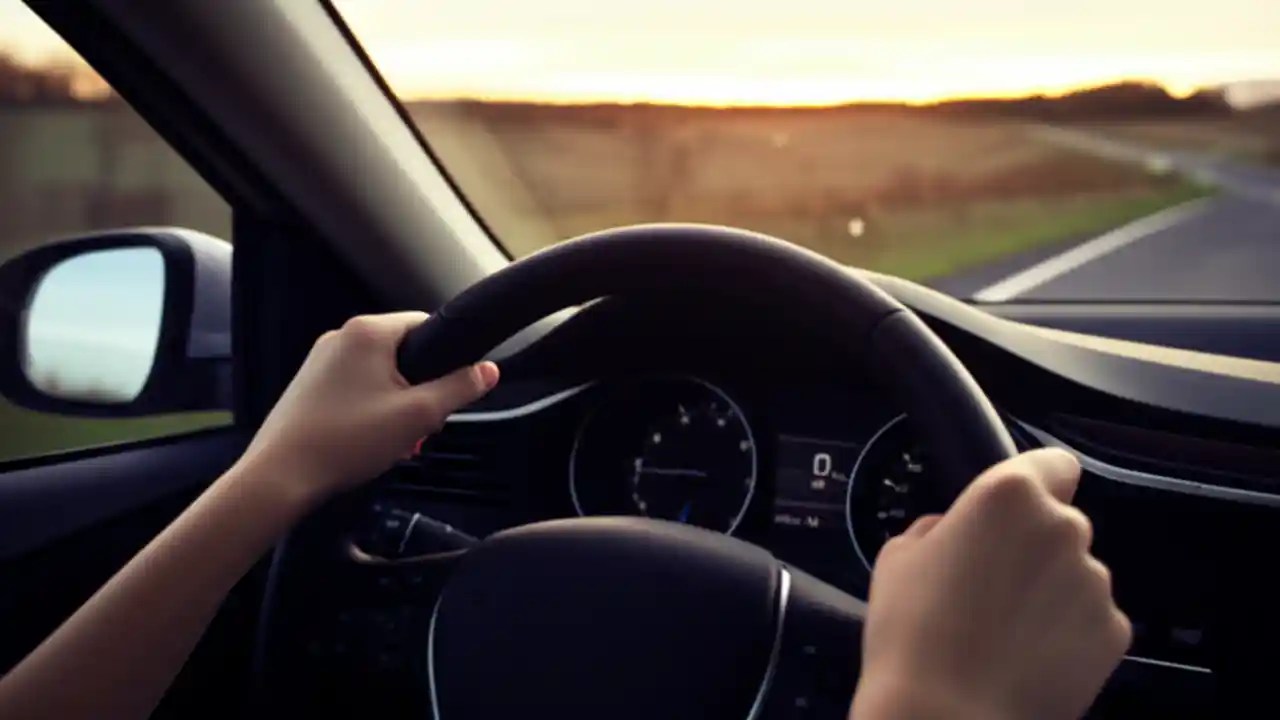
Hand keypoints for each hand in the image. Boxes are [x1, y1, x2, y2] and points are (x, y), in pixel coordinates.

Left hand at [236, 312, 498, 504]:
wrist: (280, 477)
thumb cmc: (350, 439)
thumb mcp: (418, 415)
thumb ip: (459, 388)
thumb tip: (489, 369)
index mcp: (368, 331)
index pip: (426, 325)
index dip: (447, 358)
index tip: (449, 394)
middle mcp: (341, 336)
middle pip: (403, 352)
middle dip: (420, 389)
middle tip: (421, 427)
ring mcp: (319, 361)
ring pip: (380, 374)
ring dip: (397, 404)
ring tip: (394, 441)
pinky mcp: (307, 386)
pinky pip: (355, 388)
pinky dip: (370, 410)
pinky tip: (368, 442)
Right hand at [852, 448, 1130, 719]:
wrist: (946, 718)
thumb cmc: (911, 632)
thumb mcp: (898, 558)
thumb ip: (939, 529)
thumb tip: (955, 533)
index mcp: (1008, 496)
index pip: (1053, 464)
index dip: (1035, 484)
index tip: (1012, 514)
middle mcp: (1064, 529)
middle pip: (1060, 523)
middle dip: (1034, 547)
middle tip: (991, 587)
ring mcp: (1096, 583)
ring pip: (1076, 574)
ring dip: (1051, 592)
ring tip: (1007, 633)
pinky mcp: (1116, 634)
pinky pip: (1091, 620)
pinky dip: (1068, 635)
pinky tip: (1030, 660)